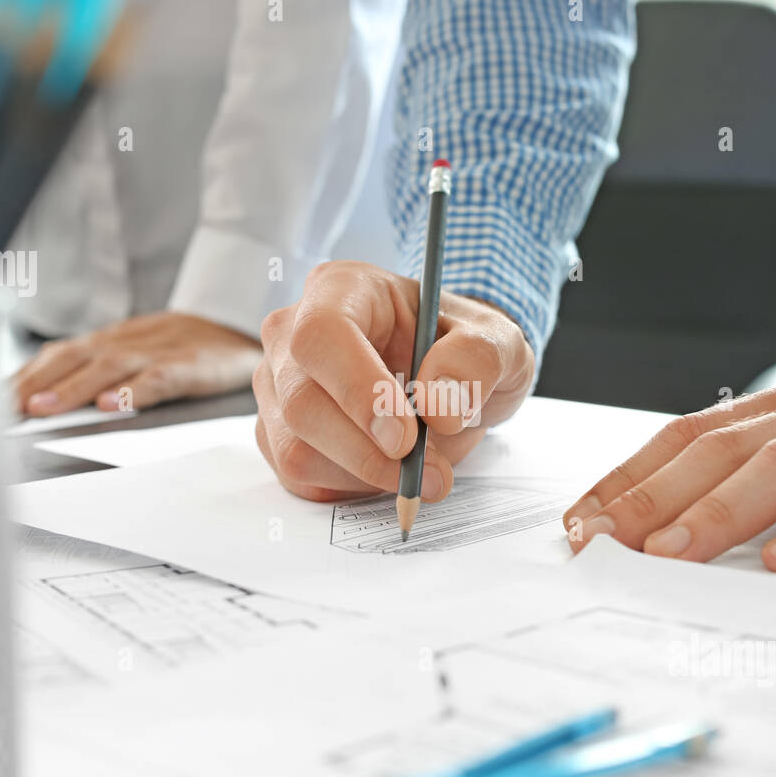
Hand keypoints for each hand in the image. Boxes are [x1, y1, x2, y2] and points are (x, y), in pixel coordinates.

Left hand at [13, 311, 260, 414]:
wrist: (237, 326)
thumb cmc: (180, 349)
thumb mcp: (133, 354)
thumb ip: (95, 371)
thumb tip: (40, 401)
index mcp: (108, 343)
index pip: (53, 356)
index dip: (17, 376)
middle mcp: (124, 344)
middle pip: (70, 358)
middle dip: (31, 383)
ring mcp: (156, 354)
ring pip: (106, 369)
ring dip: (70, 389)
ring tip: (41, 409)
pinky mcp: (188, 367)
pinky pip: (156, 379)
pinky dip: (132, 392)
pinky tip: (111, 406)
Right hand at [254, 261, 535, 502]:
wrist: (448, 381)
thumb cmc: (462, 349)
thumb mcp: (498, 341)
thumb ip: (477, 360)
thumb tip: (437, 406)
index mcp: (341, 289)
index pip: (323, 336)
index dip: (359, 392)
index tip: (406, 438)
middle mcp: (293, 334)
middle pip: (303, 403)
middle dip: (369, 452)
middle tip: (431, 475)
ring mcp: (278, 387)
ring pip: (297, 449)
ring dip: (366, 475)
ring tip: (422, 469)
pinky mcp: (278, 434)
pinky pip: (300, 477)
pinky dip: (351, 487)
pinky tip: (387, 469)